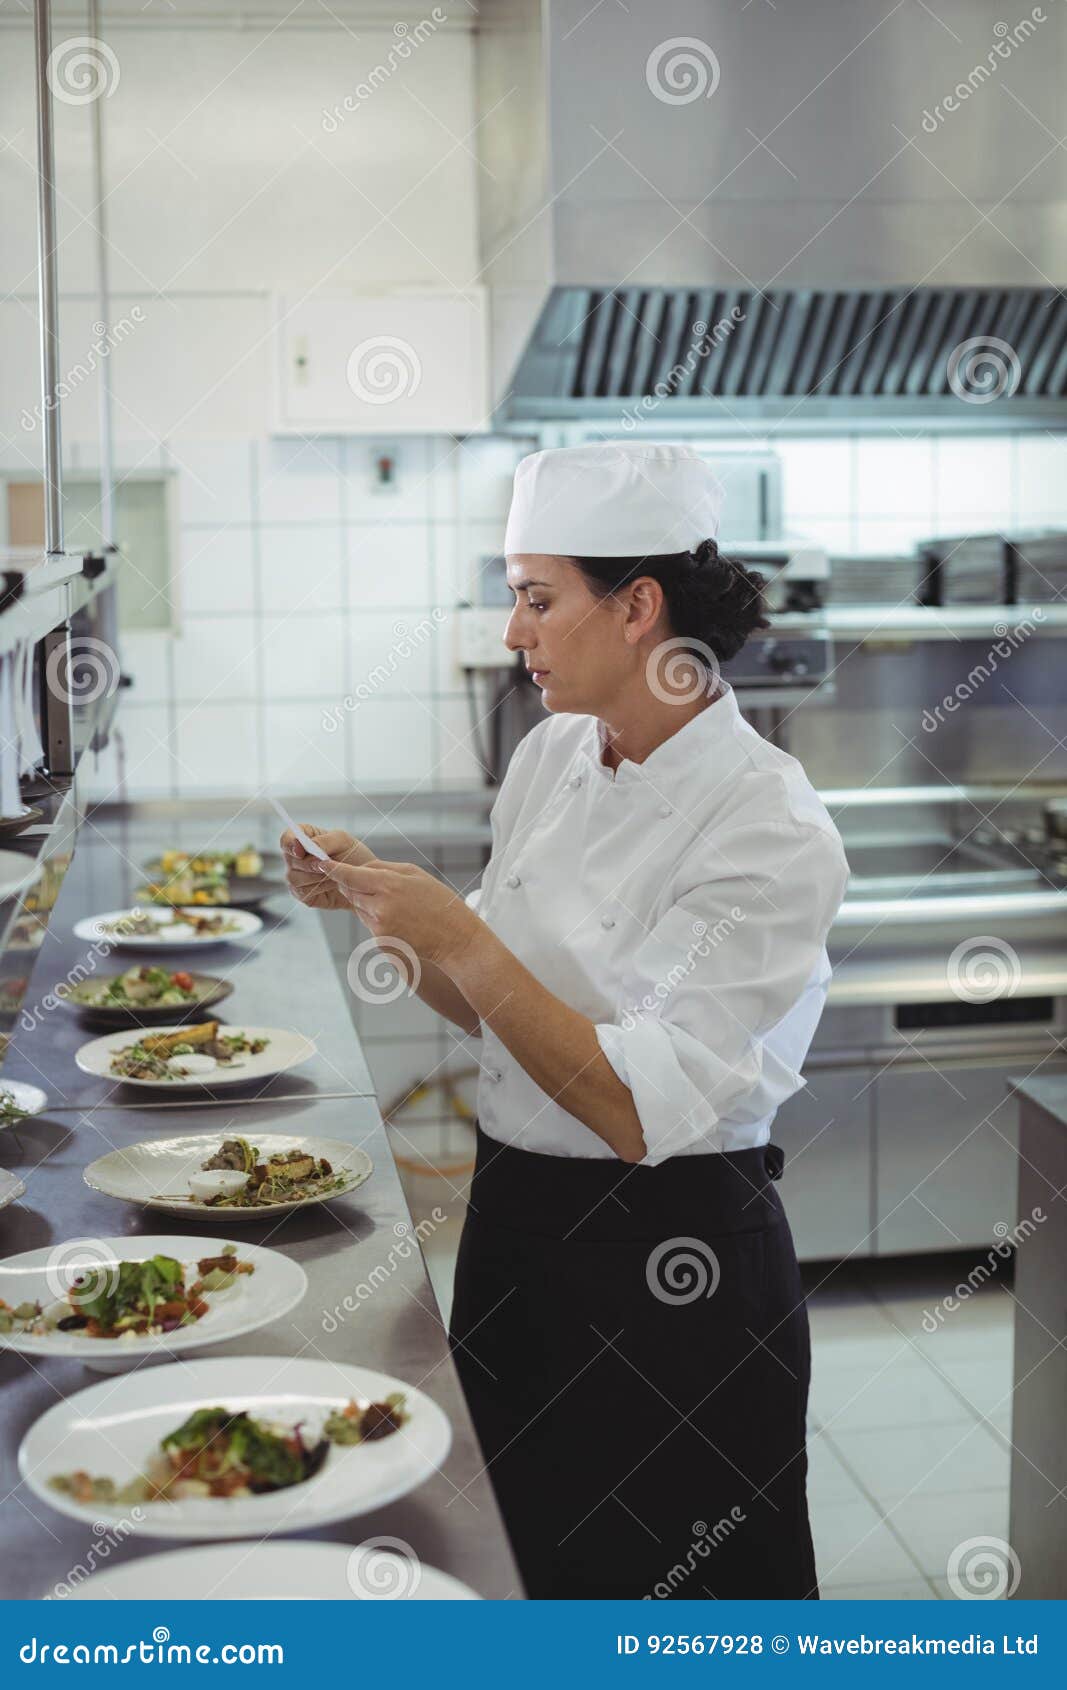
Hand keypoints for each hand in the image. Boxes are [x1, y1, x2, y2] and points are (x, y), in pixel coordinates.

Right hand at [280, 825, 375, 911]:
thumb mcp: (343, 841)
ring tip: (334, 875)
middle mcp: (295, 857)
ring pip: (294, 878)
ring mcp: (297, 875)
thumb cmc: (352, 856)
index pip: (286, 839)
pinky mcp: (302, 893)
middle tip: (326, 865)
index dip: (289, 844)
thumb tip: (310, 845)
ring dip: (316, 877)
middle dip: (308, 864)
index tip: (301, 850)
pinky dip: (318, 889)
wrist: (363, 880)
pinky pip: (302, 893)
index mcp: (303, 838)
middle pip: (289, 860)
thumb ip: (325, 840)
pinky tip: (332, 884)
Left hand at [313, 857, 482, 971]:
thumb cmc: (437, 901)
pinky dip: (377, 918)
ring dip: (367, 902)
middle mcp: (380, 907)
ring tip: (396, 905)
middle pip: (350, 891)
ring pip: (359, 907)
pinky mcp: (380, 941)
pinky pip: (369, 923)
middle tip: (374, 884)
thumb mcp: (415, 874)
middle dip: (354, 885)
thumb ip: (384, 869)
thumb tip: (358, 870)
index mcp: (389, 885)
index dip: (334, 870)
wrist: (454, 938)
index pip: (350, 875)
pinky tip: (400, 919)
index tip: (320, 864)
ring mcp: (379, 927)